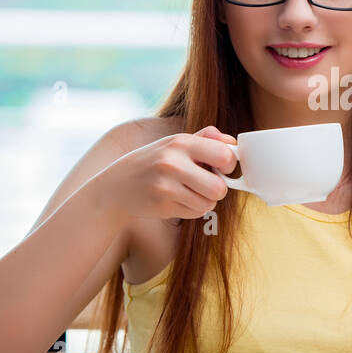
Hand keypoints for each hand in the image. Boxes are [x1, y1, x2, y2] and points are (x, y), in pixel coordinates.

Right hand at [99, 125, 238, 221]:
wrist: (118, 185)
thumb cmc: (155, 161)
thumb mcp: (175, 143)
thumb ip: (206, 139)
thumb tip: (233, 143)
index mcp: (180, 142)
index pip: (224, 156)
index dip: (229, 164)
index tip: (221, 167)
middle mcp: (173, 163)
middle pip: (219, 188)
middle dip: (218, 189)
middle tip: (207, 184)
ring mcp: (166, 186)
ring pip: (209, 203)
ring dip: (205, 200)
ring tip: (190, 191)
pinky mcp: (163, 206)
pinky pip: (195, 213)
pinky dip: (192, 209)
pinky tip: (178, 199)